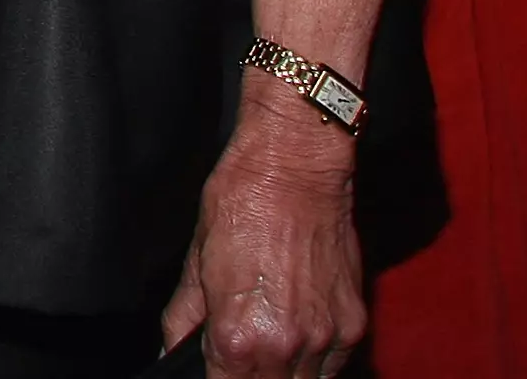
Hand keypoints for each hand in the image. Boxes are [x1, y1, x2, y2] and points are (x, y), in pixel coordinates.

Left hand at [160, 82, 366, 375]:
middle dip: (248, 377)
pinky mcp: (355, 324)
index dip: (215, 377)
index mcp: (239, 336)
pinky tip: (295, 334)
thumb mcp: (196, 261)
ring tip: (266, 345)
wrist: (294, 169)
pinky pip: (333, 365)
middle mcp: (287, 346)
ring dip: (283, 374)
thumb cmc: (240, 203)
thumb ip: (183, 318)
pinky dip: (313, 361)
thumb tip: (172, 349)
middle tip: (238, 355)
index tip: (213, 367)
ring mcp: (326, 339)